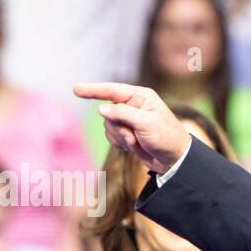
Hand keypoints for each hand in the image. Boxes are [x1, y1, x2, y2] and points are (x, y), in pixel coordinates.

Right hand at [72, 82, 191, 174]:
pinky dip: (119, 143)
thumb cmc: (167, 137)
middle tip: (133, 137)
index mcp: (140, 97)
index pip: (112, 91)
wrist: (175, 160)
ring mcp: (129, 120)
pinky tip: (133, 147)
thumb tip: (101, 109)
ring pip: (108, 126)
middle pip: (108, 112)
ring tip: (136, 142)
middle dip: (117, 127)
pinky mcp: (127, 134)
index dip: (93, 90)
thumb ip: (123, 114)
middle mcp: (133, 106)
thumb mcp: (146, 123)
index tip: (76, 89)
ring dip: (120, 137)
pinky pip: (111, 136)